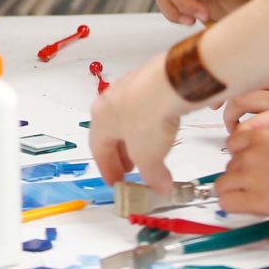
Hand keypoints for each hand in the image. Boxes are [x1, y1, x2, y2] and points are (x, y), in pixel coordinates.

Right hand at [88, 55, 186, 194]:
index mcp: (100, 120)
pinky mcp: (147, 79)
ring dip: (135, 138)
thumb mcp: (148, 157)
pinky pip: (143, 106)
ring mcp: (127, 88)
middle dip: (121, 154)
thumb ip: (152, 176)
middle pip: (111, 133)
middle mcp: (108, 101)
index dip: (107, 169)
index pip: (98, 149)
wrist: (169, 83)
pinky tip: (161, 128)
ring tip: (149, 150)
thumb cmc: (147, 122)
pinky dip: (149, 122)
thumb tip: (161, 189)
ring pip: (127, 118)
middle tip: (132, 168)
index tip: (116, 183)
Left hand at [215, 123, 268, 219]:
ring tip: (248, 196)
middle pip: (230, 164)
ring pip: (223, 183)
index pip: (234, 143)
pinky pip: (227, 202)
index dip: (241, 155)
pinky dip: (231, 204)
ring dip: (233, 190)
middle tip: (256, 184)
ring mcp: (248, 175)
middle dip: (239, 174)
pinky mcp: (252, 198)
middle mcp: (250, 153)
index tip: (248, 164)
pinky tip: (242, 206)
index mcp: (262, 136)